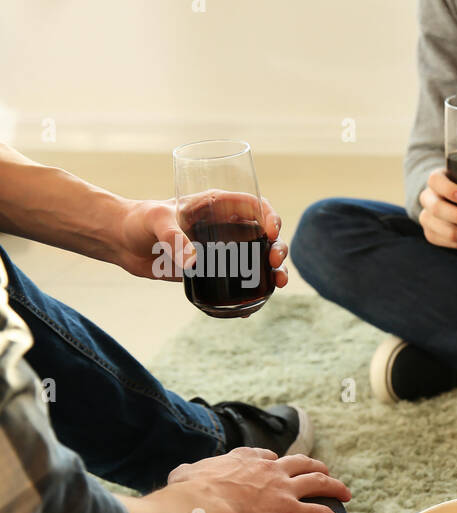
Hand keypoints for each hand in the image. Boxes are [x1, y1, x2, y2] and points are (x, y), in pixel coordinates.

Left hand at [119, 191, 287, 284]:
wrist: (123, 241)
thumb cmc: (139, 220)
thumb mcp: (157, 221)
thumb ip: (174, 239)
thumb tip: (193, 264)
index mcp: (217, 205)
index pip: (255, 205)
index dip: (269, 216)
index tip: (270, 232)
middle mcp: (226, 226)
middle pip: (265, 235)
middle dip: (278, 247)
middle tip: (274, 261)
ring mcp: (223, 250)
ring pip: (258, 259)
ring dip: (274, 271)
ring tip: (278, 283)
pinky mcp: (214, 270)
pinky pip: (239, 281)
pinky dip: (250, 294)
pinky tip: (253, 308)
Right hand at [166, 448, 352, 512]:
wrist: (199, 509)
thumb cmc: (186, 497)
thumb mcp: (183, 475)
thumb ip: (186, 473)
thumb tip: (180, 476)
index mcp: (243, 460)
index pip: (267, 456)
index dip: (276, 461)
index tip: (279, 466)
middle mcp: (268, 470)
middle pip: (300, 462)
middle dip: (315, 466)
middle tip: (325, 473)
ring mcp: (282, 489)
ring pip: (319, 482)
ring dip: (336, 487)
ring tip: (346, 494)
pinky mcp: (290, 511)